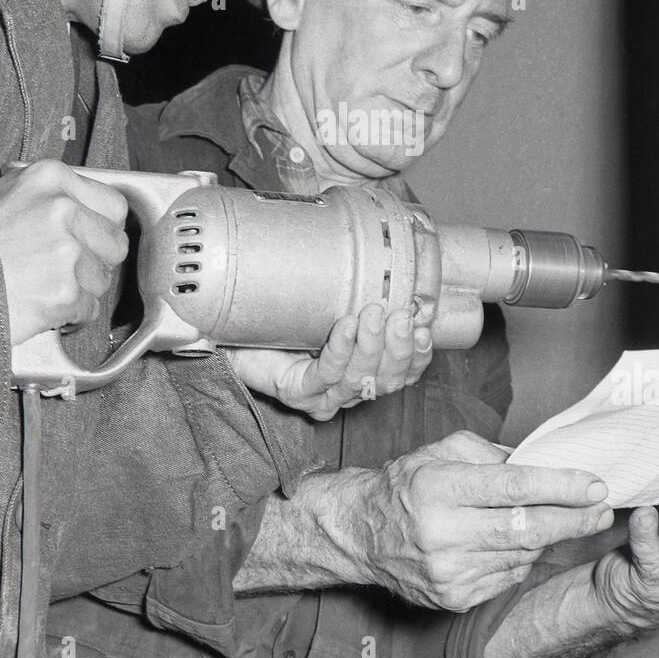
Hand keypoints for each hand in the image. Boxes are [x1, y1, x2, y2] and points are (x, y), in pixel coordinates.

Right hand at [0, 159, 127, 344]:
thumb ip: (44, 194)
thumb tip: (76, 201)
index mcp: (50, 179)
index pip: (114, 205)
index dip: (103, 228)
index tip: (92, 240)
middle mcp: (63, 210)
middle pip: (115, 244)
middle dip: (96, 261)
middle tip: (64, 270)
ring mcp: (66, 252)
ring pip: (102, 279)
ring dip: (79, 290)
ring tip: (42, 288)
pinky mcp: (65, 291)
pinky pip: (89, 309)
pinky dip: (70, 315)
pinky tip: (41, 307)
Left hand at [226, 302, 431, 420]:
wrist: (234, 329)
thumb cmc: (285, 316)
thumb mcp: (334, 300)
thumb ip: (363, 292)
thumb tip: (397, 261)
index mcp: (364, 371)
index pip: (404, 371)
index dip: (418, 353)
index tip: (424, 324)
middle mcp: (347, 389)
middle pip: (388, 380)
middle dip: (398, 347)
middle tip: (399, 315)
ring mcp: (322, 396)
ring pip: (360, 380)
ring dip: (371, 346)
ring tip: (373, 313)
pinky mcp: (297, 393)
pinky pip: (325, 375)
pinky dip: (339, 350)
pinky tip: (344, 327)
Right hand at [350, 430, 613, 610]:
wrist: (361, 533)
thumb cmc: (408, 484)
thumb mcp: (442, 451)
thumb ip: (493, 455)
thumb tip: (544, 463)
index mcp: (440, 487)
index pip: (514, 487)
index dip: (561, 487)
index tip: (595, 484)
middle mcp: (443, 532)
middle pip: (527, 529)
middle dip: (574, 519)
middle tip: (602, 510)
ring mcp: (448, 571)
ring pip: (522, 555)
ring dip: (548, 539)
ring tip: (560, 521)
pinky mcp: (454, 598)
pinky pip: (507, 577)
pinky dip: (521, 559)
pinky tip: (518, 544)